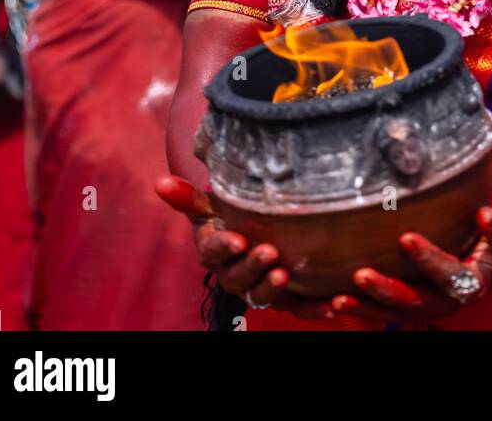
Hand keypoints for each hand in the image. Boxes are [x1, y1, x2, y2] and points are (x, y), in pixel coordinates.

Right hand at [155, 175, 339, 319]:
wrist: (248, 234)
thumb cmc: (226, 216)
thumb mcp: (207, 206)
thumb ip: (187, 197)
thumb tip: (159, 181)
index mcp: (214, 253)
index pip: (214, 252)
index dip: (225, 247)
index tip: (237, 240)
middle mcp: (233, 275)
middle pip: (239, 278)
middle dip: (253, 267)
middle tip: (269, 252)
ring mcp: (258, 287)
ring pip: (263, 295)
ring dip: (275, 288)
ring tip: (287, 273)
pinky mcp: (284, 296)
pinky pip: (298, 308)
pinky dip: (314, 309)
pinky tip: (331, 303)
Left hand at [329, 204, 491, 322]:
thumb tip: (485, 215)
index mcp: (473, 282)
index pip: (449, 274)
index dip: (428, 259)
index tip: (405, 237)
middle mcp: (450, 298)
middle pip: (415, 302)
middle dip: (386, 291)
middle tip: (359, 275)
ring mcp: (432, 302)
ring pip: (397, 312)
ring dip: (368, 307)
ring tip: (338, 299)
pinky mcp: (419, 298)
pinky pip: (389, 309)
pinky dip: (365, 307)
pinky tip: (335, 299)